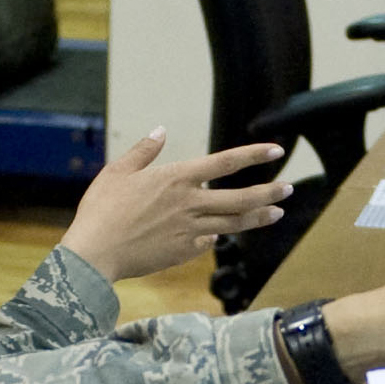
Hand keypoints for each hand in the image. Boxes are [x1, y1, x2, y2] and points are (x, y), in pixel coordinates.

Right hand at [58, 131, 291, 283]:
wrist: (96, 253)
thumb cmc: (101, 210)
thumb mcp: (118, 171)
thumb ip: (144, 150)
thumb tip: (160, 130)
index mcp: (176, 178)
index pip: (225, 163)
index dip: (254, 155)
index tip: (276, 150)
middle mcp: (190, 203)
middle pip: (241, 198)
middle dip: (269, 192)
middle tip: (289, 189)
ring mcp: (190, 230)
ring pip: (234, 223)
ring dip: (258, 217)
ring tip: (276, 212)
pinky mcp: (185, 252)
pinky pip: (209, 242)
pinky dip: (218, 236)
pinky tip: (224, 234)